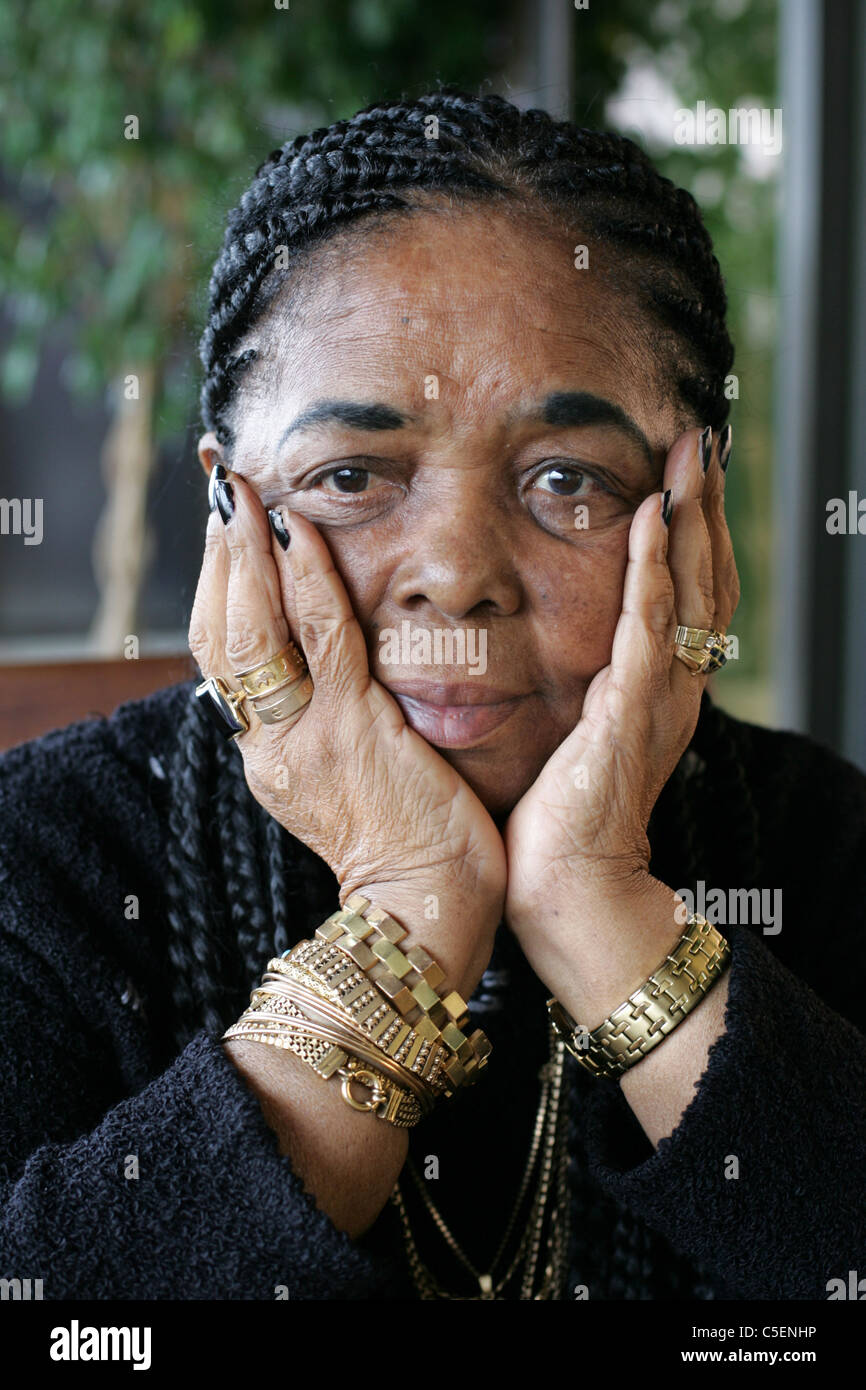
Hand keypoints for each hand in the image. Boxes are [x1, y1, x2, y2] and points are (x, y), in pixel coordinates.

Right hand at [188, 468, 505, 996]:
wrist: (427, 907)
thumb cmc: (402, 842)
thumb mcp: (340, 780)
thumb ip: (320, 723)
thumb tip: (321, 666)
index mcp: (265, 753)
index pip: (222, 654)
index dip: (216, 586)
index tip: (223, 527)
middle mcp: (269, 741)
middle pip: (221, 633)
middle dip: (219, 553)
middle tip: (222, 486)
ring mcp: (306, 735)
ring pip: (254, 630)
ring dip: (248, 553)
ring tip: (246, 494)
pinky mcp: (353, 729)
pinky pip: (321, 641)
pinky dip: (305, 582)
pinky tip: (300, 533)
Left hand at [502, 425, 738, 1007]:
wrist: (569, 894)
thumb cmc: (558, 827)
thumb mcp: (575, 740)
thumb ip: (580, 692)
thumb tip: (558, 654)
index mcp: (658, 692)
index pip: (687, 596)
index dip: (691, 533)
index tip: (682, 474)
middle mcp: (673, 689)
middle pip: (704, 579)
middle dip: (704, 506)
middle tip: (701, 439)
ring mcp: (658, 700)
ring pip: (689, 590)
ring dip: (691, 517)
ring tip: (691, 454)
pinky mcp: (629, 714)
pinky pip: (648, 628)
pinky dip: (654, 569)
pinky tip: (653, 517)